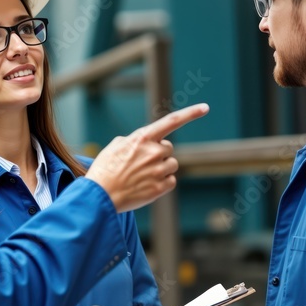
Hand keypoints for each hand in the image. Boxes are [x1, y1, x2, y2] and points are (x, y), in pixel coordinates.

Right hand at [86, 104, 209, 212]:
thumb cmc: (104, 170)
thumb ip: (134, 140)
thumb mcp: (114, 146)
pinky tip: (146, 186)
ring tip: (142, 177)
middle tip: (141, 165)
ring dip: (161, 169)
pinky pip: (171, 181)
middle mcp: (154, 152)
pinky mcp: (160, 188)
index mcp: (142, 138)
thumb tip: (146, 142)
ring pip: (172, 165)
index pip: (171, 121)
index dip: (191, 113)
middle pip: (168, 149)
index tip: (205, 108)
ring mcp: (158, 170)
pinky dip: (162, 184)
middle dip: (159, 155)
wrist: (100, 196)